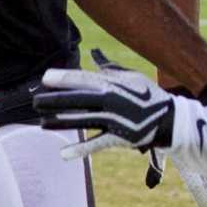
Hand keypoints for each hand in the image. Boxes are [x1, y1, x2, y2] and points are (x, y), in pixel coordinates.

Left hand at [34, 52, 176, 155]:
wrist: (170, 119)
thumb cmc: (149, 94)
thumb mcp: (132, 76)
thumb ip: (110, 68)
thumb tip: (94, 53)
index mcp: (113, 85)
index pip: (84, 79)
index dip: (64, 78)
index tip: (45, 78)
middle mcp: (111, 101)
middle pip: (78, 100)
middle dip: (56, 100)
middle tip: (36, 101)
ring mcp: (115, 120)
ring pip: (83, 121)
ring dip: (62, 122)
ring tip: (42, 123)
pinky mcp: (119, 138)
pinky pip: (97, 143)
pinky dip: (81, 149)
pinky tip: (64, 153)